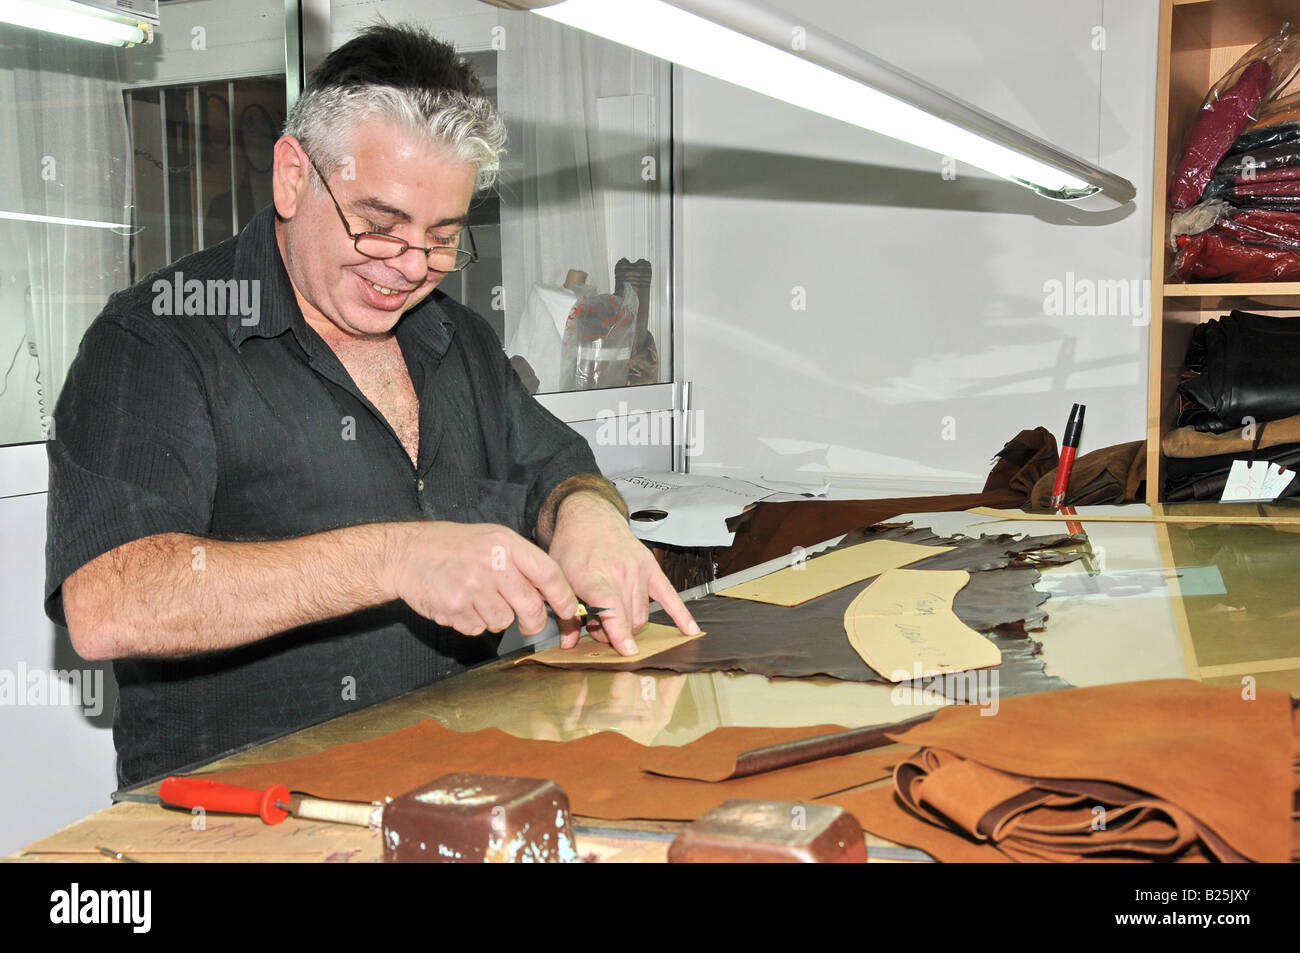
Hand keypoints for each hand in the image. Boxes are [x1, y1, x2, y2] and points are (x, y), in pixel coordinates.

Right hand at [383, 521, 576, 636]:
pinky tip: (462, 604)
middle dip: (535, 623)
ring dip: (497, 618)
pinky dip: (474, 623)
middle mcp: (493, 564)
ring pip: (504, 622)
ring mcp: (473, 587)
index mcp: (507, 544)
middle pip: (531, 607)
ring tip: (479, 599)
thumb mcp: (494, 540)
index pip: (548, 574)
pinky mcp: (455, 608)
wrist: (409, 553)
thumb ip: (522, 563)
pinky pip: (478, 629)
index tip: (569, 612)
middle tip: (530, 623)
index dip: (564, 598)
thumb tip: (553, 594)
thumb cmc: (456, 547)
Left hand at [545, 493, 698, 655]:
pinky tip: (689, 630)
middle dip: (614, 634)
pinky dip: (680, 614)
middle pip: (628, 619)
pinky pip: (669, 595)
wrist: (590, 518)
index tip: (628, 649)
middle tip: (598, 627)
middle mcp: (619, 573)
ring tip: (613, 618)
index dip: (619, 630)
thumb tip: (569, 645)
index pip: (610, 607)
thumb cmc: (572, 549)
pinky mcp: (651, 568)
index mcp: (593, 576)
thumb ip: (565, 615)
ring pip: (643, 615)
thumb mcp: (559, 580)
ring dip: (630, 626)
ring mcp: (638, 570)